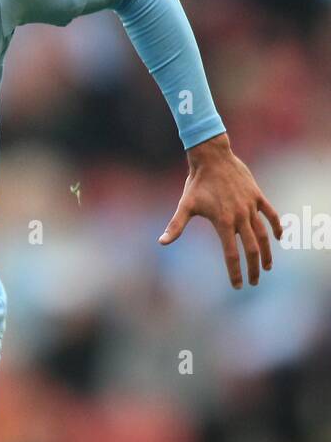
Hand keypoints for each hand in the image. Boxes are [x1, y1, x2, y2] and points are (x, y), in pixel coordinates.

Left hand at [158, 133, 282, 287]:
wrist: (212, 157)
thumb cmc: (197, 183)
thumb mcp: (185, 206)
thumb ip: (175, 226)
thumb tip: (162, 242)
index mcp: (223, 222)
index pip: (231, 254)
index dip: (235, 271)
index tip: (237, 285)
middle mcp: (240, 216)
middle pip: (251, 249)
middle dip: (253, 268)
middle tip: (253, 282)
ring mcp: (251, 206)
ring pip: (263, 234)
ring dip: (266, 252)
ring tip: (267, 267)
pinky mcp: (257, 196)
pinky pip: (271, 214)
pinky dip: (276, 226)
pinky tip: (279, 237)